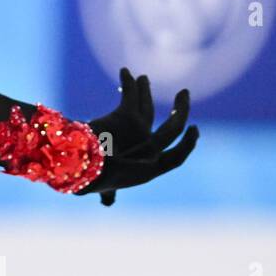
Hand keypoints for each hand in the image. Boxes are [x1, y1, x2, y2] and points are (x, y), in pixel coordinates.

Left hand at [79, 67, 199, 205]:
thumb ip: (109, 194)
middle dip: (181, 110)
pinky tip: (125, 72)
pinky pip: (129, 95)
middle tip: (185, 94)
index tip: (193, 129)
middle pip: (171, 129)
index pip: (174, 157)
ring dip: (144, 89)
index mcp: (148, 169)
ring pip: (146, 105)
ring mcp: (140, 133)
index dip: (186, 145)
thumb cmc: (92, 182)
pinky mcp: (126, 117)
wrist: (82, 172)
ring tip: (143, 77)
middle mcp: (150, 150)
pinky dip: (128, 82)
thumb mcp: (105, 189)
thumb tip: (107, 203)